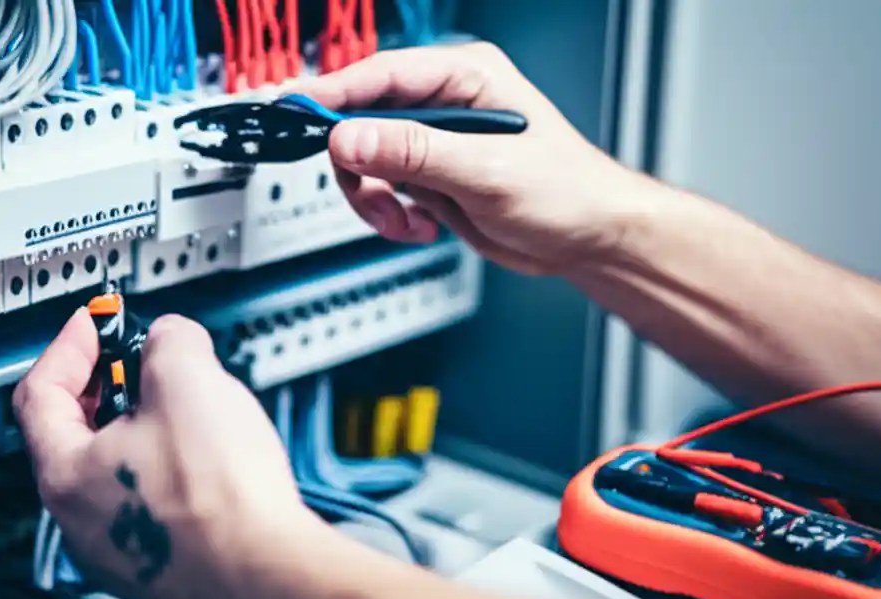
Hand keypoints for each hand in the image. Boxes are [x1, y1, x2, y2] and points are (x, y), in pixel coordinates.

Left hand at [11, 310, 320, 598]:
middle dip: (112, 388)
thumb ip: (167, 342)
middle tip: (146, 362)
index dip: (69, 347)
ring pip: (118, 474)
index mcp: (65, 474)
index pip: (40, 393)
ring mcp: (119, 554)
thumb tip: (168, 338)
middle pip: (77, 434)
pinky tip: (211, 467)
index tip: (94, 325)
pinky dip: (171, 474)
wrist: (269, 579)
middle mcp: (79, 523)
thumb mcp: (188, 380)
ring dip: (146, 432)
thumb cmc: (221, 499)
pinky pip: (150, 509)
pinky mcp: (160, 572)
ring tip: (192, 413)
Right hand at [297, 43, 657, 274]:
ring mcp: (436, 141)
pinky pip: (383, 190)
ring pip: (367, 161)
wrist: (588, 240)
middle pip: (363, 121)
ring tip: (405, 223)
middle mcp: (446, 103)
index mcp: (466, 77)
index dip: (331, 95)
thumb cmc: (565, 192)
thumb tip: (352, 136)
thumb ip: (414, 152)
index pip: (381, 76)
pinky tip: (421, 227)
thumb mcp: (485, 171)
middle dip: (361, 168)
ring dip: (375, 199)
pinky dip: (390, 215)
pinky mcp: (431, 177)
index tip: (292, 110)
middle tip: (375, 199)